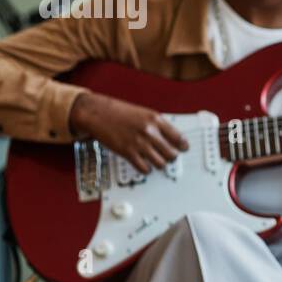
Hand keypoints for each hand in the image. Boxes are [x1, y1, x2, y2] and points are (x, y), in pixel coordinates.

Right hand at [68, 91, 188, 173]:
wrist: (98, 113)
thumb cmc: (119, 112)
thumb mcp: (143, 113)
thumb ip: (157, 125)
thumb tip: (171, 138)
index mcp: (155, 119)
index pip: (178, 137)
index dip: (183, 146)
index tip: (184, 149)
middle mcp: (149, 131)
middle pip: (171, 153)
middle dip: (171, 156)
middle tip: (168, 156)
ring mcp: (139, 143)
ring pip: (160, 163)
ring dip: (159, 164)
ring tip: (156, 161)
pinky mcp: (128, 152)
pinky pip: (144, 168)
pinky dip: (146, 169)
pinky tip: (144, 164)